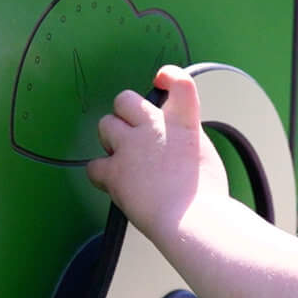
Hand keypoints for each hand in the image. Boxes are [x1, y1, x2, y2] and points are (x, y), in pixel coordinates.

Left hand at [86, 66, 227, 234]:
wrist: (192, 222)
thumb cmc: (204, 200)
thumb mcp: (204, 155)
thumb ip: (185, 138)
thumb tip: (174, 139)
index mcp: (184, 124)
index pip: (180, 83)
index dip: (169, 76)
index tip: (162, 79)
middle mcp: (155, 129)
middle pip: (126, 100)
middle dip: (126, 113)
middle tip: (133, 132)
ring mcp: (131, 148)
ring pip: (105, 126)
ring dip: (112, 139)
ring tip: (125, 157)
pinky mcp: (114, 172)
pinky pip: (93, 166)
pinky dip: (101, 173)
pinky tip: (113, 181)